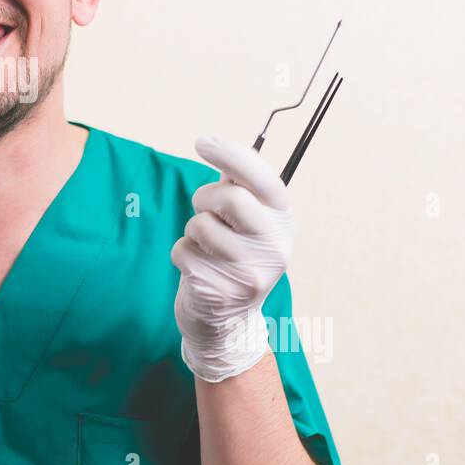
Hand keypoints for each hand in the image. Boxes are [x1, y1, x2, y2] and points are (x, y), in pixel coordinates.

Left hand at [170, 135, 294, 381]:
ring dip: (192, 231)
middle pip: (230, 198)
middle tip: (206, 210)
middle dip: (206, 198)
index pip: (264, 180)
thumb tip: (223, 153)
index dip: (233, 155)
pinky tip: (198, 270)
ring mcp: (250, 273)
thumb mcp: (247, 224)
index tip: (203, 141)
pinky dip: (182, 254)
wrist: (228, 323)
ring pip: (200, 225)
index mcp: (282, 222)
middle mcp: (274, 247)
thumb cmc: (233, 258)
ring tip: (206, 248)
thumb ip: (238, 189)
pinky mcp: (221, 292)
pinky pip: (183, 251)